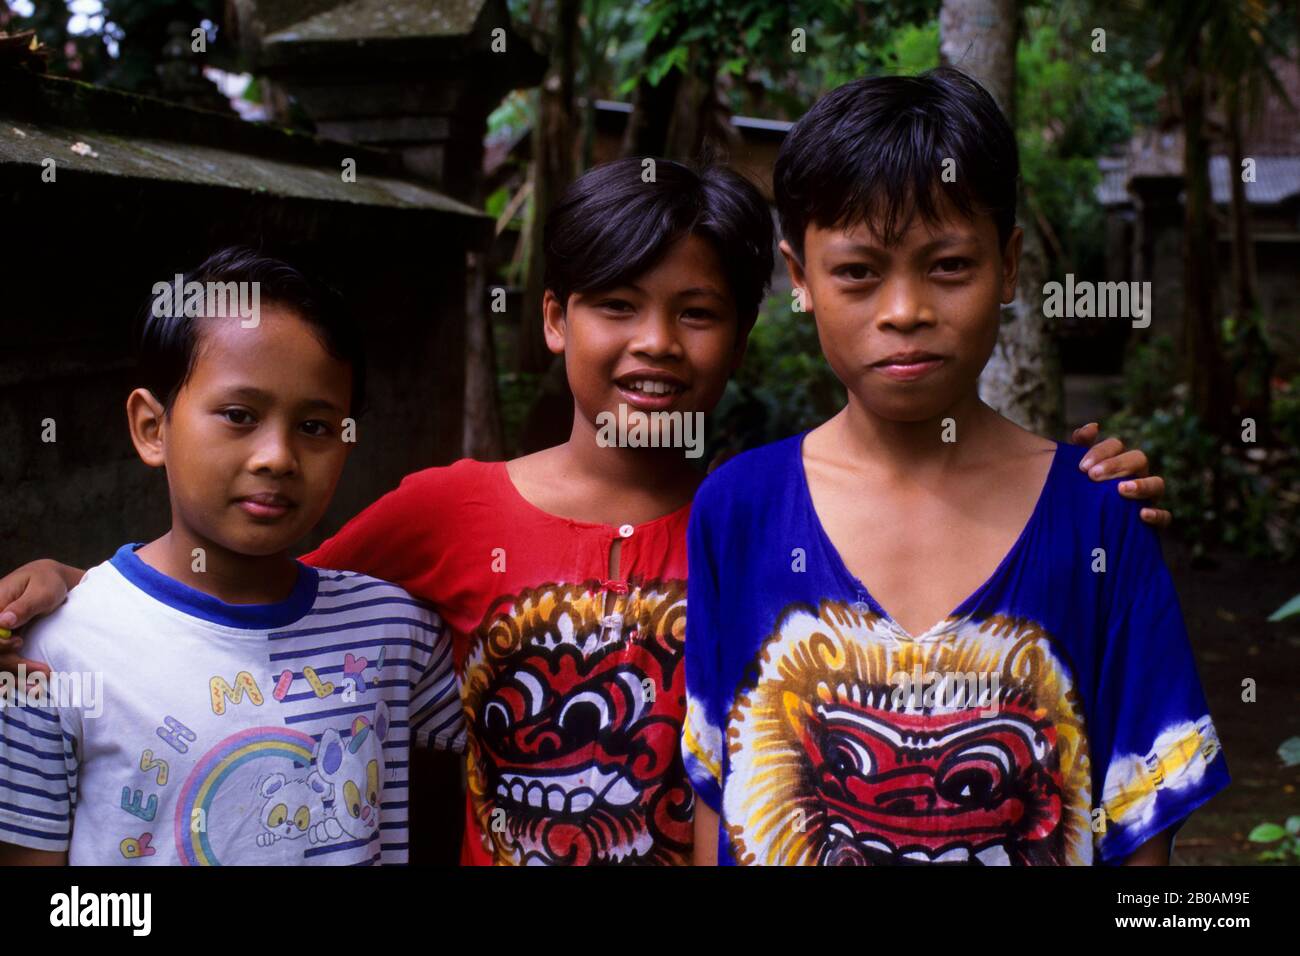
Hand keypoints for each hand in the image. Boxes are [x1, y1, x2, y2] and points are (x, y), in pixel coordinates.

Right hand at [0, 559, 74, 678]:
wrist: (50, 582)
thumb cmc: (47, 582)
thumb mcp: (42, 591)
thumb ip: (24, 606)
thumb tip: (4, 621)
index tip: (18, 643)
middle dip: (11, 664)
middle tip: (43, 670)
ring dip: (15, 674)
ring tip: (42, 680)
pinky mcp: (2, 643)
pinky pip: (3, 663)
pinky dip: (12, 676)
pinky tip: (25, 687)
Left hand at [1070, 423, 1170, 528]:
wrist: (1082, 530)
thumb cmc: (1079, 495)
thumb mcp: (1073, 473)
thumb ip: (1080, 448)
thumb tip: (1093, 427)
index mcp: (1117, 461)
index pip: (1116, 445)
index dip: (1101, 451)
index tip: (1082, 467)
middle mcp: (1136, 475)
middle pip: (1138, 458)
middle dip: (1117, 464)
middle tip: (1094, 476)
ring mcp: (1147, 497)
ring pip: (1157, 483)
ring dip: (1141, 485)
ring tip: (1121, 489)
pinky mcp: (1153, 520)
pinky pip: (1165, 516)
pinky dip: (1157, 514)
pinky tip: (1142, 514)